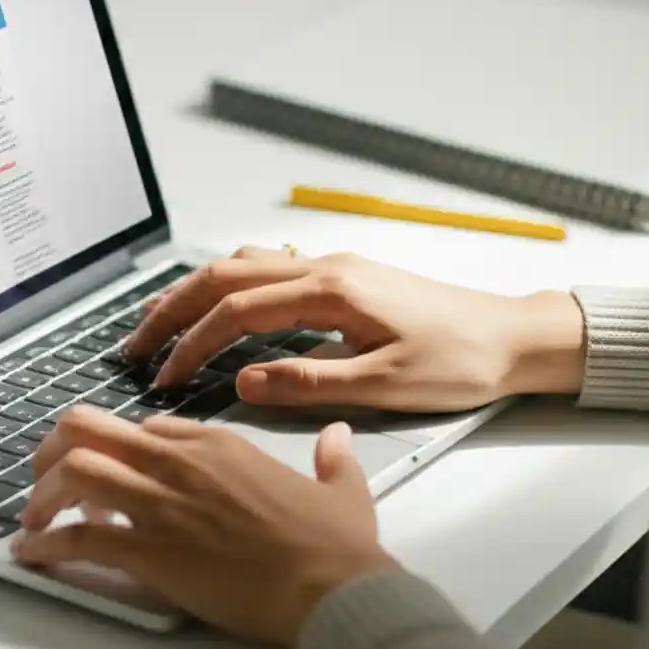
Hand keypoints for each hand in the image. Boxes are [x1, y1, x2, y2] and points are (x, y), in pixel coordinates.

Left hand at [13, 406, 397, 646]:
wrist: (331, 587)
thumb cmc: (334, 546)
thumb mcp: (342, 487)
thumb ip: (333, 458)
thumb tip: (335, 437)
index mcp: (217, 444)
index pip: (140, 427)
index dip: (114, 448)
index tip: (109, 470)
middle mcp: (180, 463)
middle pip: (89, 429)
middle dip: (54, 449)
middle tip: (44, 477)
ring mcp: (162, 504)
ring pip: (74, 472)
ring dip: (42, 494)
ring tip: (32, 518)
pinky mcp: (151, 551)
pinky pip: (79, 539)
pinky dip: (47, 545)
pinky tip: (34, 553)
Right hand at [124, 248, 584, 411]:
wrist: (513, 337)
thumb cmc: (460, 361)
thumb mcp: (386, 384)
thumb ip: (309, 382)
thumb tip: (244, 381)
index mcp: (331, 292)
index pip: (237, 311)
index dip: (191, 344)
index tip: (162, 376)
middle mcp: (324, 268)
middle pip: (224, 274)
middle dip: (172, 308)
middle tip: (135, 343)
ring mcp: (332, 266)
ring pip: (242, 264)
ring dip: (196, 291)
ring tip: (162, 322)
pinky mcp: (342, 277)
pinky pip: (268, 266)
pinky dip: (229, 283)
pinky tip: (221, 303)